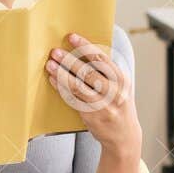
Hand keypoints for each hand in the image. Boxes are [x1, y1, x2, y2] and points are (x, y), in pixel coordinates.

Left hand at [46, 33, 139, 161]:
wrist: (123, 135)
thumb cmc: (117, 104)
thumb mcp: (119, 86)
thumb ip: (105, 71)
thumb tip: (80, 49)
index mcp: (121, 79)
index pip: (102, 59)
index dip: (85, 46)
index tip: (71, 37)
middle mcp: (114, 92)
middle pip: (88, 72)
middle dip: (69, 60)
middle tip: (55, 51)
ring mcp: (103, 105)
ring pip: (78, 86)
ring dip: (62, 74)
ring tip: (49, 65)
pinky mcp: (92, 115)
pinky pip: (73, 99)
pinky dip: (62, 88)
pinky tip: (53, 80)